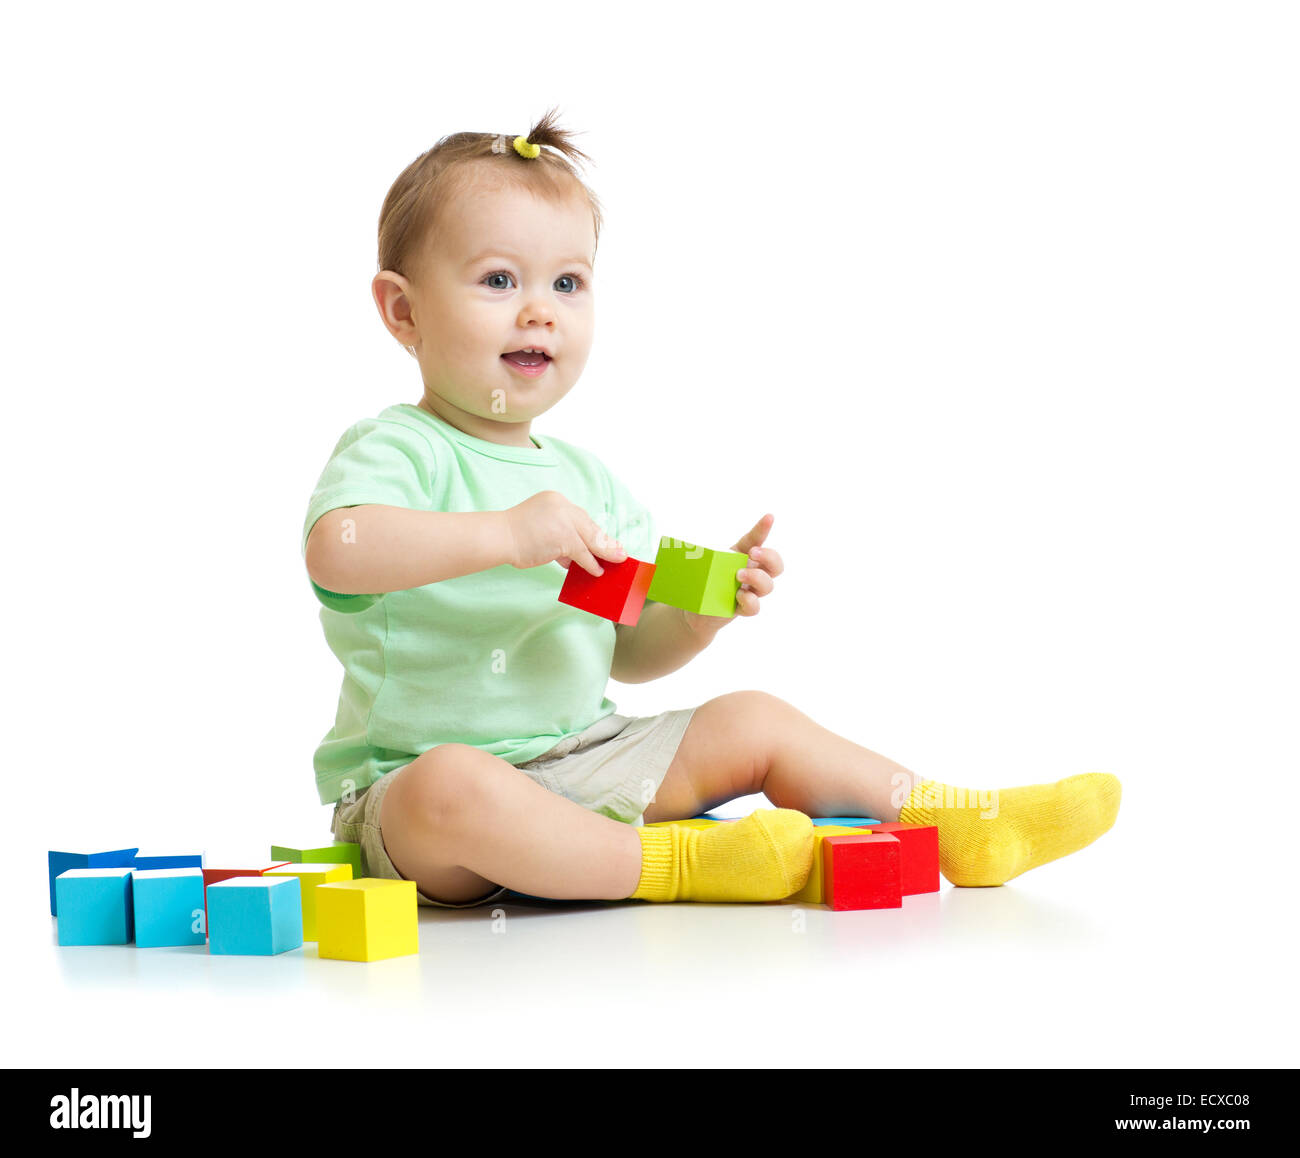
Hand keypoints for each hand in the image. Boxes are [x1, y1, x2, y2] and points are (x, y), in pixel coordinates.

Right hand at [505, 490, 626, 574]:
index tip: (605, 540)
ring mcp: (564, 520)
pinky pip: (583, 553)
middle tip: (619, 552)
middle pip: (589, 526)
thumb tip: (576, 556)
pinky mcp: (564, 537)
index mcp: (556, 500)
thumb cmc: (515, 535)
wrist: (499, 536)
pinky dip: (591, 563)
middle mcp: (562, 505)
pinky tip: (596, 571)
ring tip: (613, 562)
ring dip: (603, 553)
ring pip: (589, 540)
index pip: (580, 517)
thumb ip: (560, 538)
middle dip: (604, 542)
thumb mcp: (541, 529)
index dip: (593, 532)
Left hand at [682, 513, 783, 634]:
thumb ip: (694, 553)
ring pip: (768, 585)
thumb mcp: (698, 563)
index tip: (769, 517)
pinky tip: (738, 596)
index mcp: (741, 556)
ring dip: (757, 578)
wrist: (693, 610)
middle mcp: (751, 573)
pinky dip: (750, 601)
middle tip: (753, 553)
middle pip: (775, 564)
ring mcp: (750, 592)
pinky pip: (755, 607)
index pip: (757, 540)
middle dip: (769, 556)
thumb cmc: (700, 581)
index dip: (763, 528)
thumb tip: (677, 544)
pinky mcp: (743, 609)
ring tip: (739, 575)